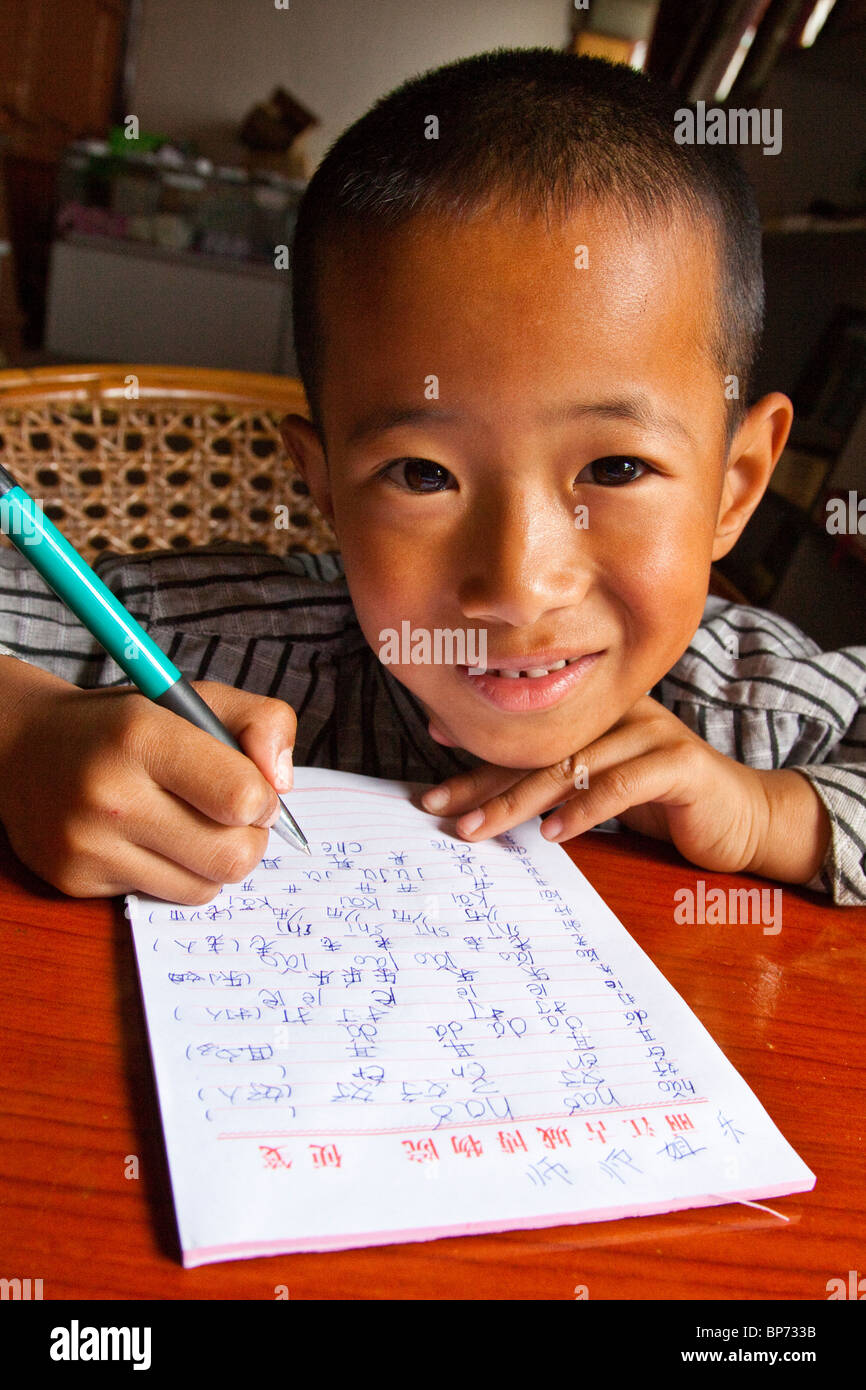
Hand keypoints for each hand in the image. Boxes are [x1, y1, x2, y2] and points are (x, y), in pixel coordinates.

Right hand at [0, 662, 296, 901]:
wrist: (25, 748)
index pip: (241, 796)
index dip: (264, 798)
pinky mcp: (76, 880)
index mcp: (142, 734)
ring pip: (206, 887)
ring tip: (193, 827)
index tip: (253, 789)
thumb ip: (262, 722)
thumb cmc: (125, 725)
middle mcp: (109, 793)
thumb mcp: (195, 699)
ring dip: (215, 861)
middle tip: (231, 816)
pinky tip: (153, 842)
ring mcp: (89, 843)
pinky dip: (177, 875)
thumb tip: (282, 784)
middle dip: (249, 838)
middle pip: (233, 855)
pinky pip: (167, 898)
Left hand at [418, 695, 830, 883]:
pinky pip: (623, 784)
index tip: (432, 794)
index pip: (525, 743)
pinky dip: (585, 809)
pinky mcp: (680, 764)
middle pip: (540, 750)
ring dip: (521, 801)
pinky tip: (555, 833)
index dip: (475, 767)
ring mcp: (652, 734)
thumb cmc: (666, 808)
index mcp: (596, 717)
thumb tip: (483, 799)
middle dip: (484, 785)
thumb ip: (555, 788)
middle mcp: (619, 715)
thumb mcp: (601, 795)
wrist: (743, 819)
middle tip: (444, 814)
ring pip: (573, 765)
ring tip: (483, 829)